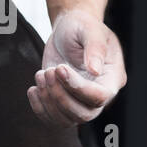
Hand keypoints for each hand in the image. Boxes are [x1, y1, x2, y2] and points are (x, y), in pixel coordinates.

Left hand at [26, 9, 125, 126]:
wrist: (69, 29)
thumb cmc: (82, 26)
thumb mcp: (90, 29)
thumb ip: (94, 48)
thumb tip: (95, 70)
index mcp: (112, 77)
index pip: (100, 96)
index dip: (78, 88)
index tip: (59, 68)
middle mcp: (99, 94)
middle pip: (84, 114)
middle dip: (60, 96)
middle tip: (48, 71)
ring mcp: (81, 101)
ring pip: (67, 120)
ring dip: (48, 101)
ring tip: (40, 74)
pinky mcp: (64, 102)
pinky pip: (53, 119)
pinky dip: (40, 108)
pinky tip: (34, 89)